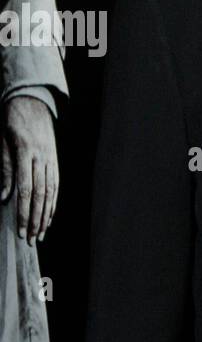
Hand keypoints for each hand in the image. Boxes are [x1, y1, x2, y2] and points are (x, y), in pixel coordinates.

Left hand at [1, 95, 58, 244]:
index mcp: (26, 153)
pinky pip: (55, 185)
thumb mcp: (2, 140)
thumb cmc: (12, 120)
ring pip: (50, 193)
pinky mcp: (54, 160)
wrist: (32, 101)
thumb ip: (4, 168)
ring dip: (45, 216)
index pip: (25, 190)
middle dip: (35, 220)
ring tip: (40, 234)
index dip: (23, 212)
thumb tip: (4, 196)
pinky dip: (52, 203)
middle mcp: (41, 158)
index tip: (20, 230)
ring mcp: (50, 160)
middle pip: (39, 195)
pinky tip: (49, 217)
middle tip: (31, 239)